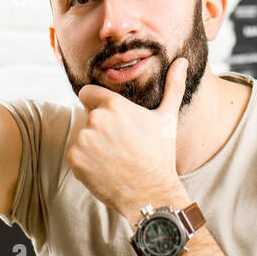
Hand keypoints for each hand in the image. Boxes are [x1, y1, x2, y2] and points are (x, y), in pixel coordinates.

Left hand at [66, 57, 189, 222]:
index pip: (88, 93)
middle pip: (88, 116)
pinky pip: (76, 153)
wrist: (151, 194)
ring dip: (93, 144)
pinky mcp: (74, 159)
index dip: (98, 103)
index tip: (112, 119)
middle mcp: (96, 119)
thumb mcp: (167, 119)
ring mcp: (83, 140)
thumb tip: (182, 61)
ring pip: (82, 135)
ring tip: (115, 157)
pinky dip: (86, 161)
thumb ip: (173, 86)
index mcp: (114, 105)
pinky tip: (106, 168)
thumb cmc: (160, 155)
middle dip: (100, 127)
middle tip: (121, 143)